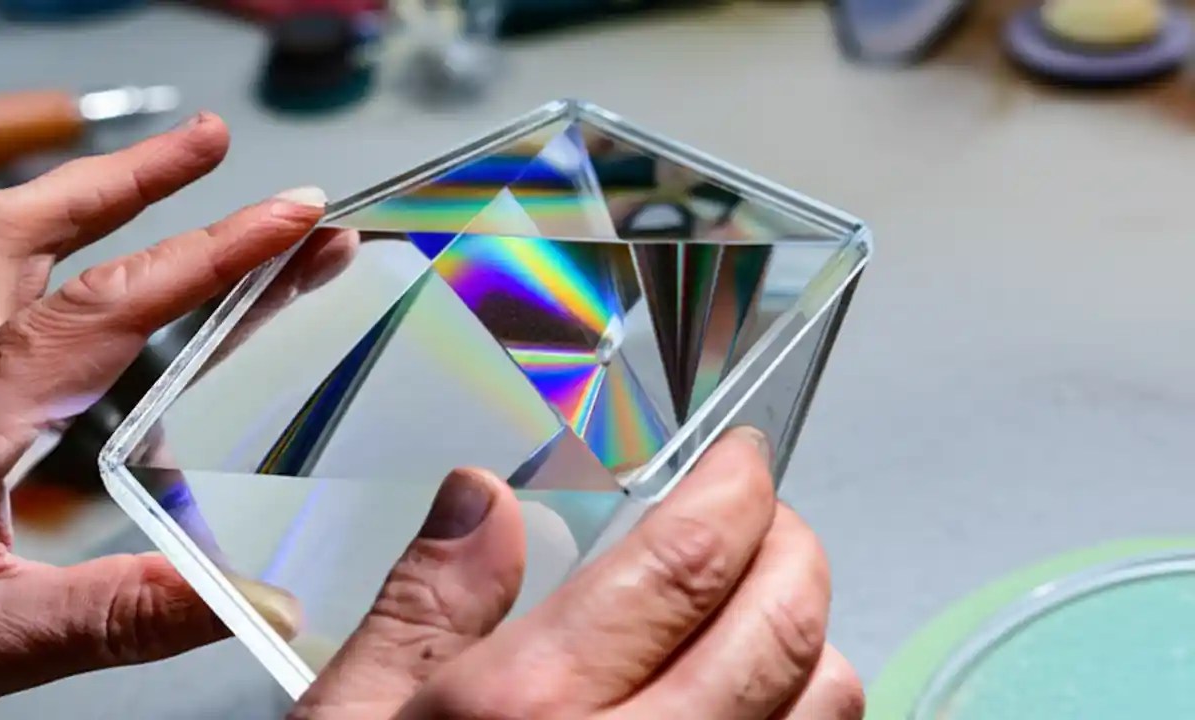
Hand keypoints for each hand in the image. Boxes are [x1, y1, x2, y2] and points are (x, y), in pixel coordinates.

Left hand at [0, 112, 343, 717]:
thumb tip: (255, 604)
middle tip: (211, 145)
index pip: (100, 307)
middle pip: (17, 229)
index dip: (208, 253)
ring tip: (160, 185)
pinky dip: (42, 272)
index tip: (290, 216)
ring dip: (80, 206)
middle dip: (127, 177)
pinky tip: (86, 311)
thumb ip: (119, 613)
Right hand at [291, 427, 862, 718]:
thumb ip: (423, 608)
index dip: (737, 490)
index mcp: (530, 715)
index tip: (743, 462)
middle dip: (792, 545)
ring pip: (829, 707)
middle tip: (762, 521)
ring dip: (811, 638)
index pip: (687, 561)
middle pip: (784, 623)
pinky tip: (757, 707)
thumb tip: (481, 500)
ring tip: (760, 614)